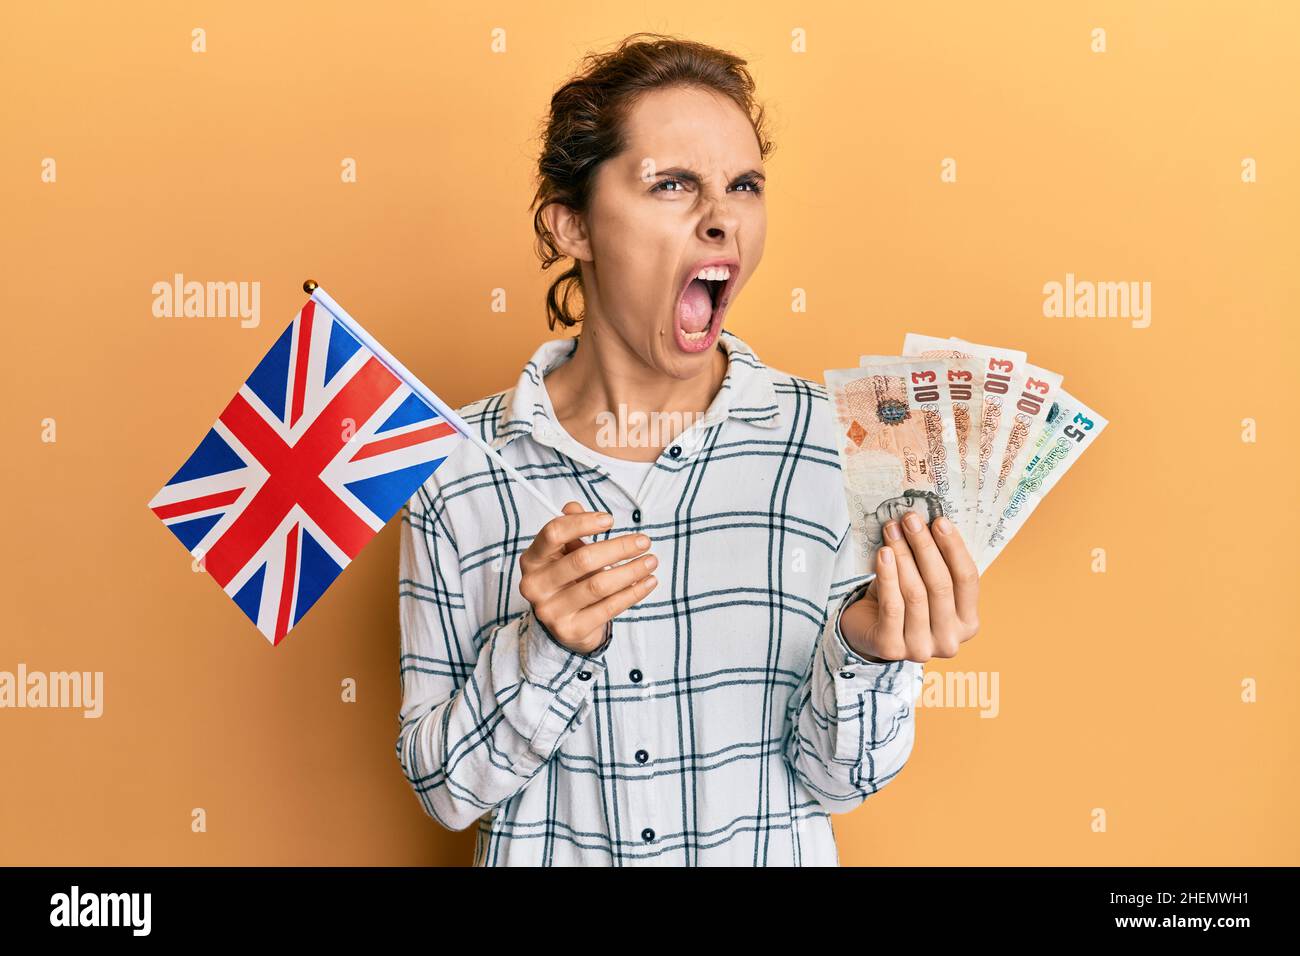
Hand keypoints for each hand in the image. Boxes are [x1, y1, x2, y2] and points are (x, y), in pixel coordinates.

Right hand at [518, 501, 658, 654]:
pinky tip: (648, 582)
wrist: (562, 625)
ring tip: (650, 561)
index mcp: (532, 560)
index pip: (554, 533)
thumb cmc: (567, 580)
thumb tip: (573, 507)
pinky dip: (633, 593)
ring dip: (631, 570)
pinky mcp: (571, 630)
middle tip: (644, 541)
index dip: (583, 523)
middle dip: (618, 548)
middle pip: (582, 559)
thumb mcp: (565, 553)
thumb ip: (570, 530)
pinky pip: (609, 608)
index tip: (610, 520)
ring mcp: (552, 611)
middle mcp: (536, 585)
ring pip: (599, 585)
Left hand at [839, 513, 979, 663]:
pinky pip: (892, 606)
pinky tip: (883, 554)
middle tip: (910, 520)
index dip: (954, 548)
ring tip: (892, 531)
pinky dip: (888, 576)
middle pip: (941, 585)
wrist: (867, 630)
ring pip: (916, 594)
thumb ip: (935, 562)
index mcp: (968, 623)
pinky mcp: (891, 649)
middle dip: (924, 547)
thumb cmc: (903, 601)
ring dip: (903, 556)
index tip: (939, 521)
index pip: (967, 580)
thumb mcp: (925, 583)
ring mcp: (921, 649)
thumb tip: (930, 522)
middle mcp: (950, 641)